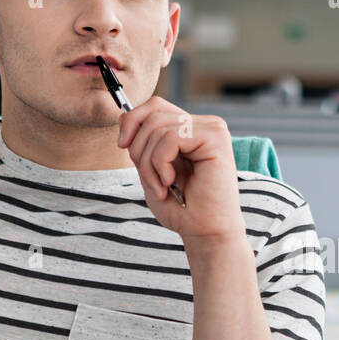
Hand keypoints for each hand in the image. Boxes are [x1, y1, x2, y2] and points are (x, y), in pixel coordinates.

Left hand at [118, 97, 246, 242]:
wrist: (206, 232)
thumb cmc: (183, 209)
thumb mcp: (151, 170)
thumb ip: (141, 143)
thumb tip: (122, 114)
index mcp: (192, 130)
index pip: (155, 106)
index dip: (133, 121)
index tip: (123, 146)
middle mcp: (206, 125)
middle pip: (153, 115)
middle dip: (139, 150)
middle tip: (150, 181)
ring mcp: (213, 129)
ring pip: (158, 127)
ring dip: (149, 163)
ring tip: (161, 187)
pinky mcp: (216, 139)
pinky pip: (171, 138)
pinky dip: (161, 163)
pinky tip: (170, 182)